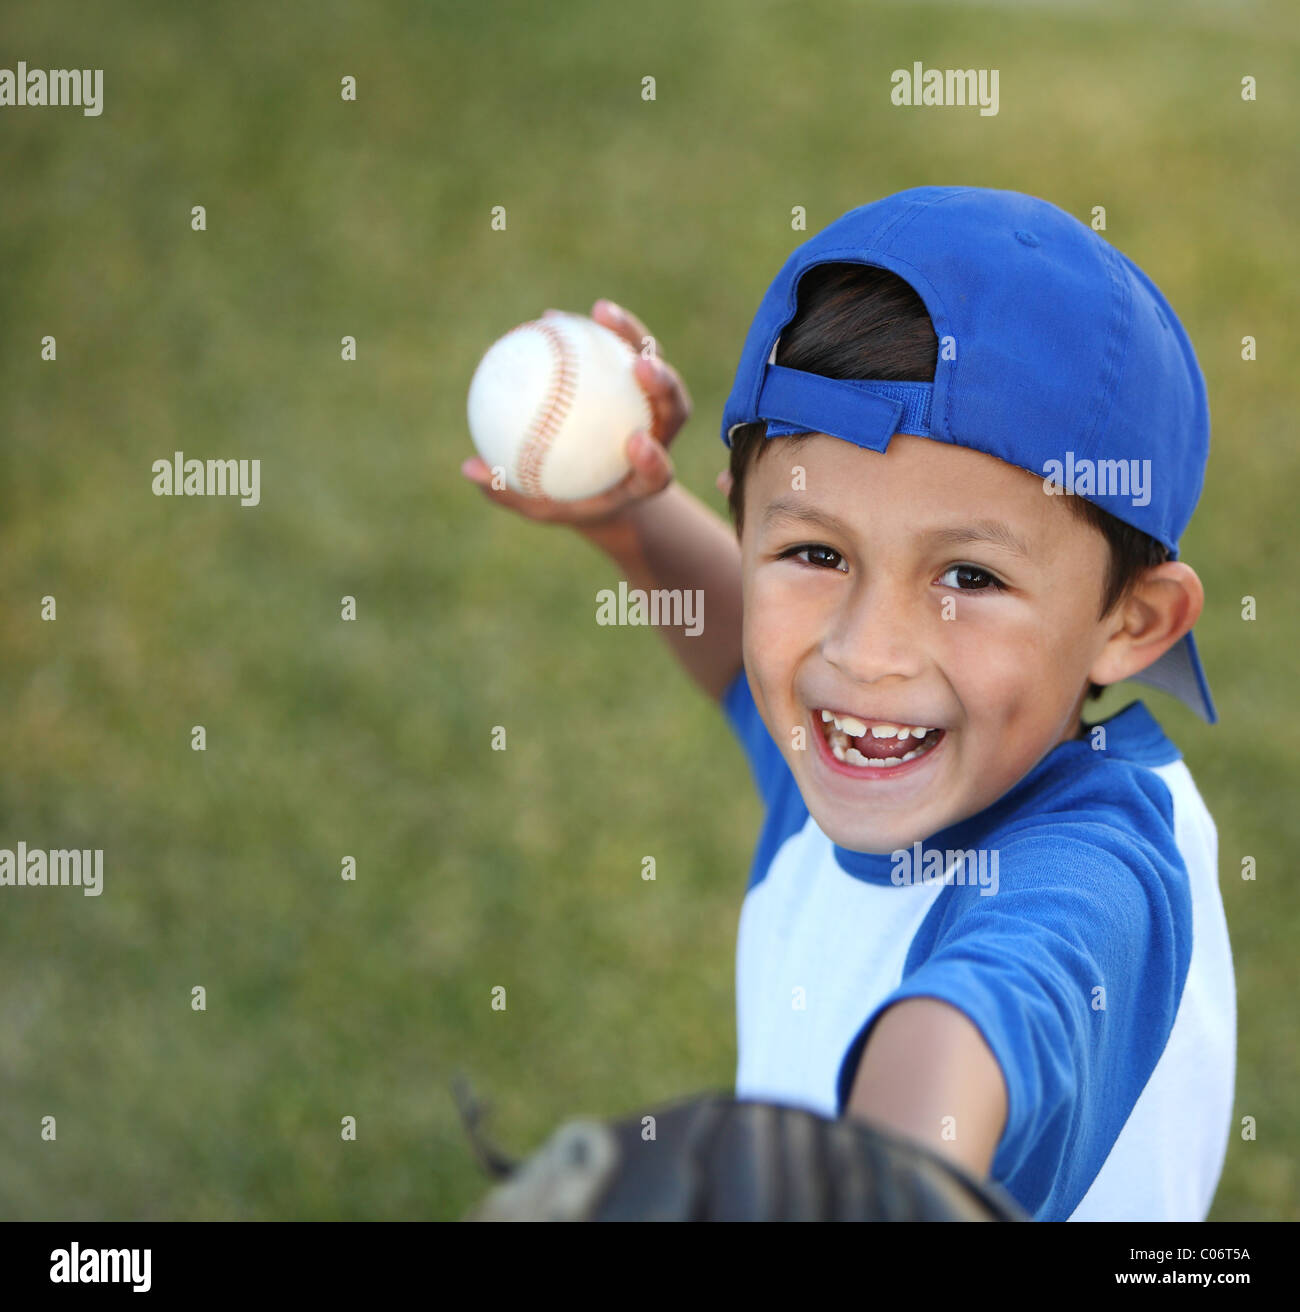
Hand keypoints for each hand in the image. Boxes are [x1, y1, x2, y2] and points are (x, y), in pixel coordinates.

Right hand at [460, 299, 692, 527]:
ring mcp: (652, 408)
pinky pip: (618, 350)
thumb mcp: (536, 506)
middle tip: (640, 365)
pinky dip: (594, 331)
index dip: (653, 459)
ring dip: (635, 337)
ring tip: (600, 312)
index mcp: (643, 480)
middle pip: (674, 409)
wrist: (598, 485)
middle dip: (664, 386)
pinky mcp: (636, 383)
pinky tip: (552, 317)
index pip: (657, 473)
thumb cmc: (567, 502)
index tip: (635, 443)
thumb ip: (510, 492)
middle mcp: (657, 438)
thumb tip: (469, 469)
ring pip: (655, 369)